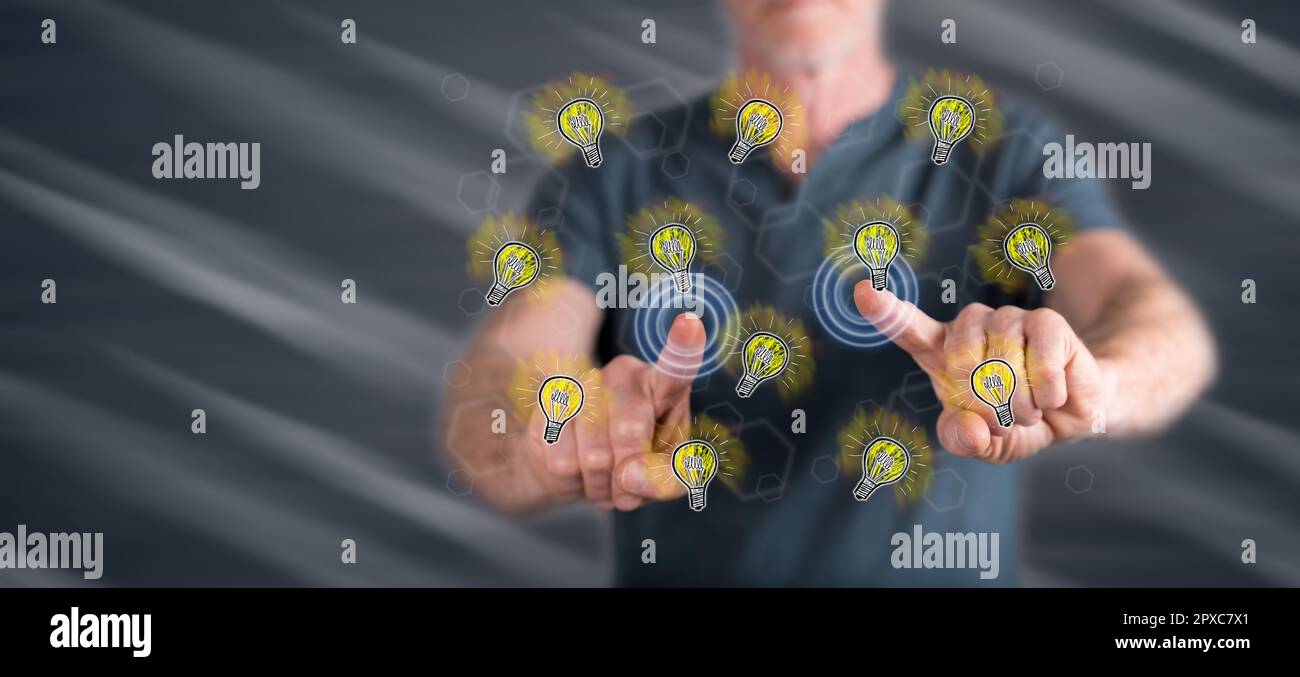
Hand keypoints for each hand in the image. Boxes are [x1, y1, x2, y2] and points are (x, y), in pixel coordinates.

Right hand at [522, 312, 703, 510]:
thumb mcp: (666, 477)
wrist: (577, 471)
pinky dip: (573, 482)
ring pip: (594, 454)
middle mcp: (625, 375)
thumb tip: (631, 476)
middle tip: (627, 487)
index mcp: (663, 388)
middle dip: (629, 474)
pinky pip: (562, 459)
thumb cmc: (634, 466)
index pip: (675, 368)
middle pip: (630, 431)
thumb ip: (666, 479)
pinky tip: (578, 472)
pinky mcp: (550, 404)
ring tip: (603, 481)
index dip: (682, 347)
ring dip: (600, 484)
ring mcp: (585, 384)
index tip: (690, 324)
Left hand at [854, 282, 1116, 462]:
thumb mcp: (985, 444)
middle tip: (1003, 419)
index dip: (886, 310)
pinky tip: (1051, 395)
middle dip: (986, 406)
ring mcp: (1007, 319)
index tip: (864, 292)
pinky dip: (1047, 392)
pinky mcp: (1046, 321)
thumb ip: (965, 441)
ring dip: (1020, 404)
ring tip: (1028, 409)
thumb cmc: (1017, 421)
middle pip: (960, 364)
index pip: (908, 328)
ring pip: (1003, 365)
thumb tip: (971, 430)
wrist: (1072, 412)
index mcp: (943, 353)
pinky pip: (1040, 360)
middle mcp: (970, 328)